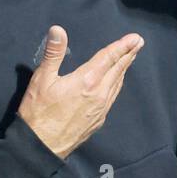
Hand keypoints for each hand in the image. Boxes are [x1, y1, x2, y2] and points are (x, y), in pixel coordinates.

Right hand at [16, 26, 143, 159]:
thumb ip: (53, 53)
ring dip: (124, 70)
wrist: (41, 147)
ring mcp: (101, 109)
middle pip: (118, 70)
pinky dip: (117, 85)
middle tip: (138, 43)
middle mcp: (99, 94)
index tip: (135, 38)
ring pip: (117, 84)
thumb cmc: (38, 113)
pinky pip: (112, 97)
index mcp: (87, 81)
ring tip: (129, 59)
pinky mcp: (98, 120)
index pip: (109, 58)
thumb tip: (58, 30)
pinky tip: (115, 83)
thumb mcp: (42, 79)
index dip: (122, 46)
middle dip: (129, 55)